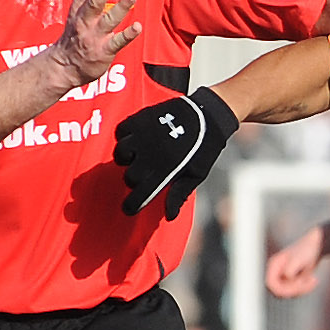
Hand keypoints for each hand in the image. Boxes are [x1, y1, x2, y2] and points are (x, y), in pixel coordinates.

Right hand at [51, 0, 141, 85]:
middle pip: (94, 1)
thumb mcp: (77, 10)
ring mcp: (94, 36)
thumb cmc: (75, 35)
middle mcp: (85, 20)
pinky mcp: (103, 51)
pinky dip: (127, 35)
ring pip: (108, 20)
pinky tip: (137, 26)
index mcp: (79, 8)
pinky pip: (117, 42)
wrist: (65, 66)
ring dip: (121, 6)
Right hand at [112, 86, 238, 217]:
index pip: (139, 196)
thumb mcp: (196, 174)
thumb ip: (179, 194)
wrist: (208, 113)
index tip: (130, 208)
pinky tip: (134, 139)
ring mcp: (143, 135)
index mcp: (165, 171)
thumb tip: (169, 216)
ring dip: (126, 158)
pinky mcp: (140, 119)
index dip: (131, 206)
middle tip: (144, 175)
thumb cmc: (205, 147)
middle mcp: (150, 155)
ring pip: (120, 154)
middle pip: (129, 177)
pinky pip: (121, 131)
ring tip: (137, 157)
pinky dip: (124, 137)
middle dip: (134, 180)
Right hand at [266, 226, 325, 296]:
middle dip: (296, 289)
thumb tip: (287, 277)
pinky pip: (296, 291)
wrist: (317, 245)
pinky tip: (314, 279)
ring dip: (302, 289)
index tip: (298, 286)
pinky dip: (305, 288)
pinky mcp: (292, 280)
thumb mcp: (298, 258)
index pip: (271, 283)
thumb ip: (290, 269)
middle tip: (309, 281)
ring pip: (289, 292)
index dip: (283, 289)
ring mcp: (284, 277)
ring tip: (313, 279)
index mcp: (274, 265)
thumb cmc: (306, 249)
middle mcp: (277, 272)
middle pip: (280, 290)